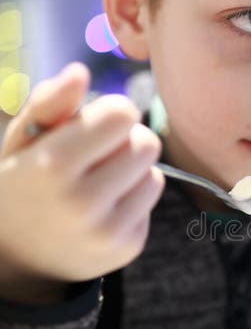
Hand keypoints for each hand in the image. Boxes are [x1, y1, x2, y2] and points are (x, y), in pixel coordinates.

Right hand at [0, 63, 164, 303]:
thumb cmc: (23, 182)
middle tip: (97, 155)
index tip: (93, 125)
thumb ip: (49, 101)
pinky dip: (132, 200)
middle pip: (147, 143)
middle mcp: (82, 202)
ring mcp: (107, 232)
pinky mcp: (126, 249)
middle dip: (126, 141)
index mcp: (52, 165)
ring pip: (155, 175)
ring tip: (99, 182)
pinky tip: (102, 209)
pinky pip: (150, 204)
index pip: (122, 114)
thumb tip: (80, 72)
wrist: (16, 256)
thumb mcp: (22, 139)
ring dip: (132, 172)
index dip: (111, 113)